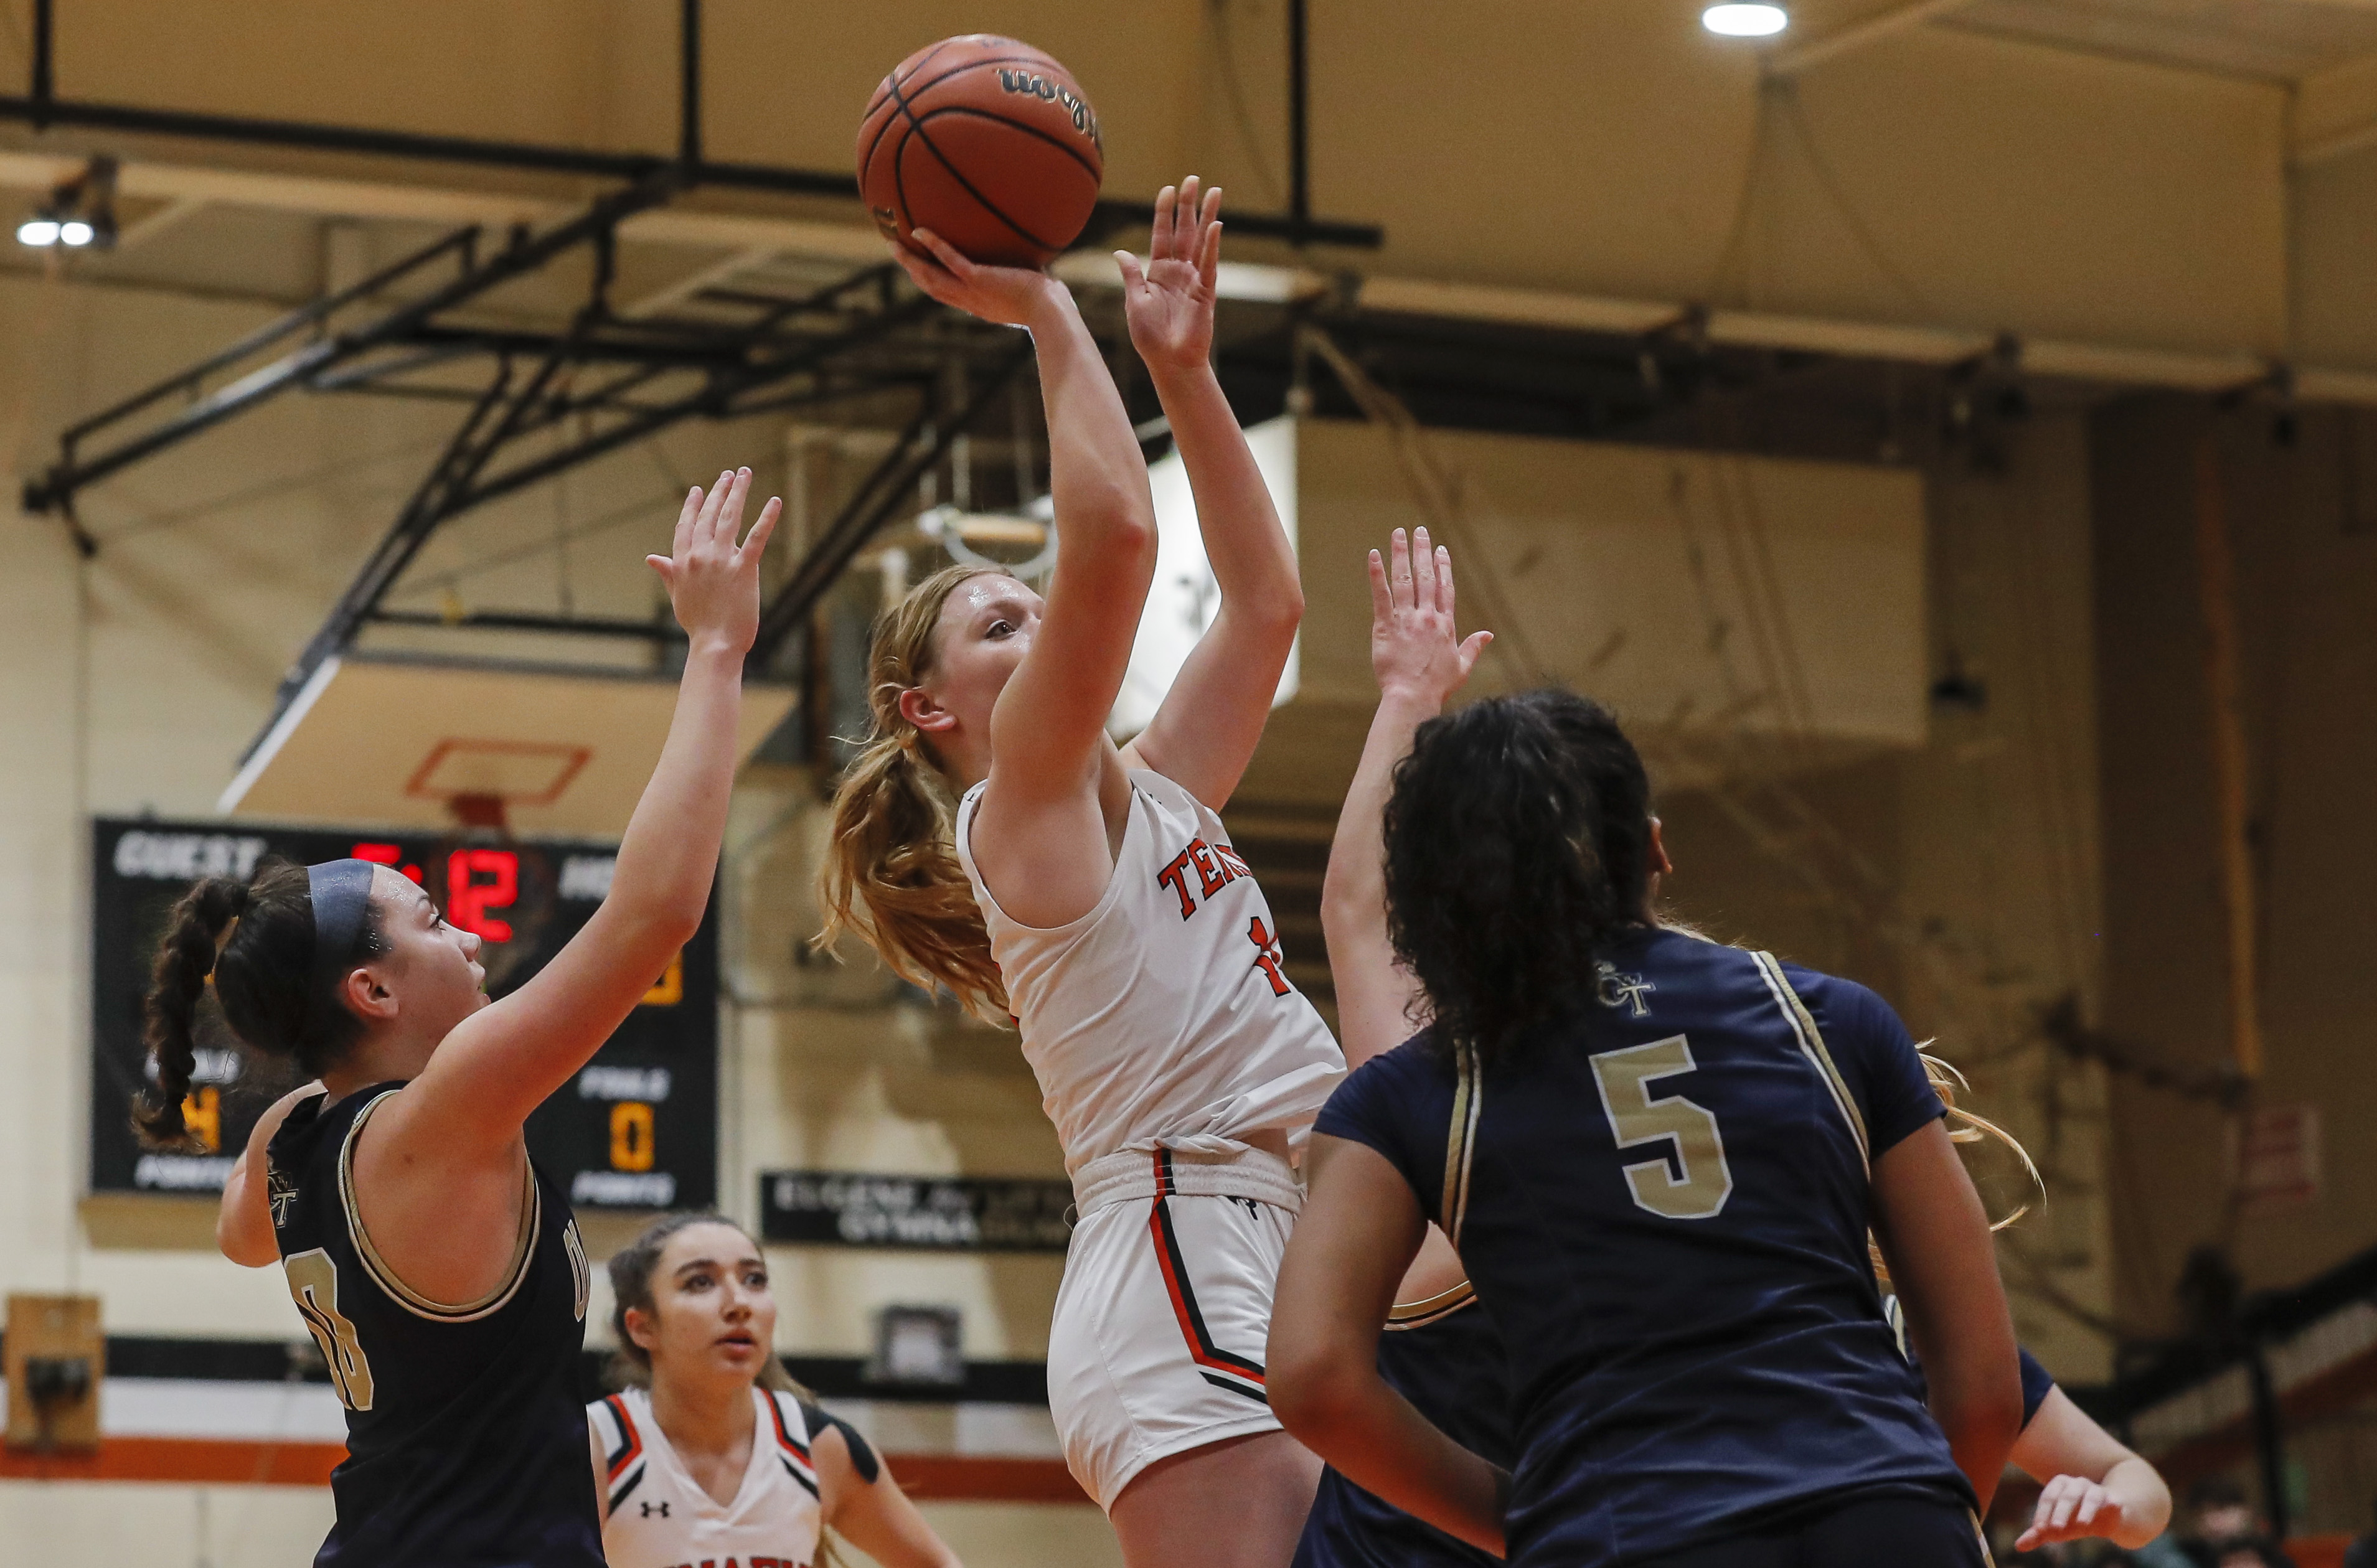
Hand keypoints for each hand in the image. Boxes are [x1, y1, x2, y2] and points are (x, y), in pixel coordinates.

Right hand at [648, 467, 778, 654]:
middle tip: (728, 474)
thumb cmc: (698, 624)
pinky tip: (775, 501)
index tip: (697, 489)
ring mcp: (721, 560)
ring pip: (729, 518)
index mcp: (682, 562)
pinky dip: (767, 518)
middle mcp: (699, 556)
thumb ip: (668, 573)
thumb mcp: (678, 596)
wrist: (715, 644)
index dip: (692, 506)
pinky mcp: (744, 568)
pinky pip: (757, 537)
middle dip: (719, 492)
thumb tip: (651, 558)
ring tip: (744, 474)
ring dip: (737, 493)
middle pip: (708, 516)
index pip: (686, 526)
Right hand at [892, 227, 1065, 328]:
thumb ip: (1026, 276)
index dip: (932, 282)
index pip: (950, 294)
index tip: (921, 271)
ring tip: (894, 244)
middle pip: (931, 287)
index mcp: (979, 305)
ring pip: (931, 277)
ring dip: (911, 260)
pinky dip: (934, 245)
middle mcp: (970, 301)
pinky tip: (920, 230)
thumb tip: (1039, 260)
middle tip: (897, 252)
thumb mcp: (1032, 290)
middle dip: (912, 270)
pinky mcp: (979, 279)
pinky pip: (950, 260)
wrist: (1051, 313)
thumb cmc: (1050, 305)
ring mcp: (972, 291)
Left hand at [1118, 177, 1220, 375]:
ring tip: (1213, 191)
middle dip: (1188, 205)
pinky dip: (1211, 246)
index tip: (1168, 190)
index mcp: (1159, 272)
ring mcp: (1194, 280)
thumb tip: (1120, 252)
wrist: (1169, 362)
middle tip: (1193, 179)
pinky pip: (1209, 264)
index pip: (1162, 235)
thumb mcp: (1134, 302)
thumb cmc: (1150, 338)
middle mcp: (1178, 272)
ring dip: (1206, 216)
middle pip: (1184, 231)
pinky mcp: (1205, 292)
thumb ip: (1132, 275)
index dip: (1165, 212)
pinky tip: (1215, 226)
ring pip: (1200, 241)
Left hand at [1369, 526, 1491, 707]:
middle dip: (1423, 551)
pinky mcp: (1386, 625)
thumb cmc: (1437, 687)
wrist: (1413, 696)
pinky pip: (1381, 595)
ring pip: (1404, 579)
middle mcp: (1428, 616)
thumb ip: (1473, 647)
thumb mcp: (1461, 667)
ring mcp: (1407, 619)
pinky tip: (1373, 555)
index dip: (1443, 567)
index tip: (1441, 550)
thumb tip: (1488, 634)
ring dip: (1401, 554)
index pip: (1445, 588)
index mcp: (1445, 625)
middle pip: (1426, 577)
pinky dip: (1377, 574)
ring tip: (1398, 533)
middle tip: (1419, 530)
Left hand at [2015, 1474, 2126, 1550]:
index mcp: (2060, 1486)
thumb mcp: (2058, 1527)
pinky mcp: (2115, 1500)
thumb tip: (2018, 1546)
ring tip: (2081, 1525)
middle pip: (2067, 1495)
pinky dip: (2110, 1506)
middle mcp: (2078, 1484)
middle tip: (2055, 1528)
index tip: (2038, 1530)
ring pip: (2091, 1496)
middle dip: (2060, 1512)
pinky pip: (2113, 1501)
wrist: (2109, 1518)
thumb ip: (2039, 1534)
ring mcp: (2098, 1490)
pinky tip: (2109, 1512)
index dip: (2042, 1513)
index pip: (2048, 1497)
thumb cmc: (2077, 1519)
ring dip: (2085, 1510)